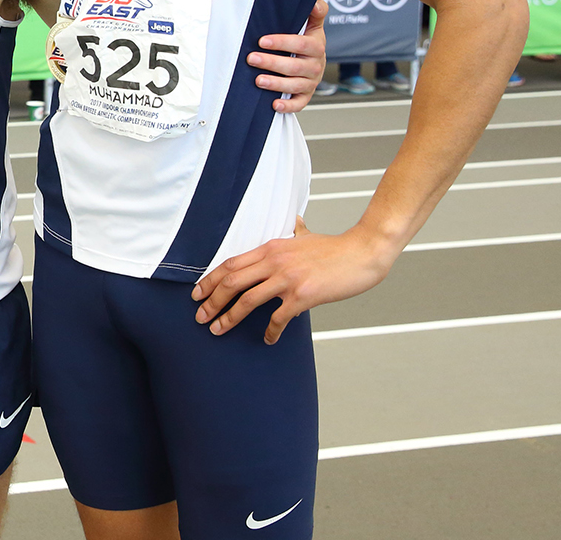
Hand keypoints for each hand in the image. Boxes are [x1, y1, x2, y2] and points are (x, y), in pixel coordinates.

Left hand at [191, 219, 397, 343]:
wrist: (363, 252)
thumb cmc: (336, 247)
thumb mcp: (307, 235)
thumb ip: (296, 231)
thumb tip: (295, 222)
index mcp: (271, 247)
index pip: (230, 264)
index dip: (209, 280)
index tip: (197, 294)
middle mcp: (274, 261)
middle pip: (231, 282)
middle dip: (211, 302)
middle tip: (200, 317)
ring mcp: (287, 279)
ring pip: (246, 300)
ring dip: (228, 318)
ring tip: (218, 330)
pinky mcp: (303, 295)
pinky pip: (278, 318)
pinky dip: (270, 331)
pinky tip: (268, 339)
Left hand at [250, 0, 327, 112]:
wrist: (314, 62)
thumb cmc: (306, 42)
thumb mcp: (312, 26)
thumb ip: (315, 13)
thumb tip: (316, 3)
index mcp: (316, 46)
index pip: (300, 44)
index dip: (282, 42)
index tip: (262, 41)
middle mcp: (315, 66)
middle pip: (295, 67)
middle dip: (272, 63)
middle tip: (252, 58)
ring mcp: (311, 83)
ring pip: (295, 85)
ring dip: (276, 84)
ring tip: (258, 80)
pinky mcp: (305, 96)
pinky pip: (299, 104)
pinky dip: (288, 106)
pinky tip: (274, 104)